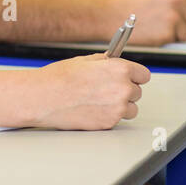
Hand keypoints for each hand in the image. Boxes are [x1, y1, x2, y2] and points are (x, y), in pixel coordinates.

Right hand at [29, 54, 148, 128]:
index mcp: (119, 70)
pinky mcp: (109, 123)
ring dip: (120, 106)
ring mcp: (117, 108)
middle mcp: (123, 89)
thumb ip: (104, 63)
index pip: (144, 75)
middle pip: (137, 92)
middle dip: (124, 91)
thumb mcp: (83, 61)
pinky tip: (90, 109)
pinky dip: (107, 116)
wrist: (42, 98)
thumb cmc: (57, 79)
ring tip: (98, 101)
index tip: (128, 77)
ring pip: (131, 108)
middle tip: (105, 89)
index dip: (134, 76)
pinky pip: (116, 120)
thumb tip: (112, 63)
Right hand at [105, 0, 185, 44]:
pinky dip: (165, 40)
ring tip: (155, 26)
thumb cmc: (126, 4)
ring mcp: (173, 15)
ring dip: (176, 33)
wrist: (105, 14)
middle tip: (165, 22)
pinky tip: (151, 32)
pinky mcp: (167, 32)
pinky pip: (176, 40)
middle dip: (185, 23)